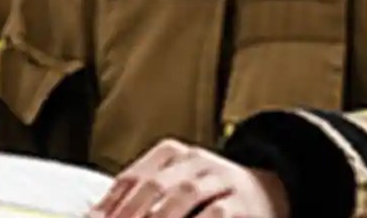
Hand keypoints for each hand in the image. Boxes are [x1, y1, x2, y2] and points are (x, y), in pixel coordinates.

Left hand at [88, 139, 288, 217]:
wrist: (269, 192)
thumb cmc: (210, 196)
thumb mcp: (176, 187)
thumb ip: (140, 199)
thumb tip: (97, 215)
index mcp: (171, 154)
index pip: (131, 178)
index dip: (109, 204)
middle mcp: (194, 161)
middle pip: (153, 186)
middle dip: (129, 213)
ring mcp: (220, 179)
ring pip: (182, 196)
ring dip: (157, 217)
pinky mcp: (242, 204)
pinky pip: (215, 214)